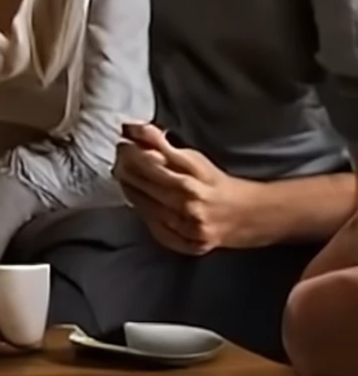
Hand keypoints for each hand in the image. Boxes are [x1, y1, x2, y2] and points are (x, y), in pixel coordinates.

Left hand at [114, 123, 261, 254]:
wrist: (256, 216)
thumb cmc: (222, 184)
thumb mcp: (197, 161)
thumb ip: (165, 147)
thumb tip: (137, 129)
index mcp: (192, 184)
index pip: (149, 166)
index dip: (132, 153)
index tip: (124, 143)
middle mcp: (189, 208)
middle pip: (144, 187)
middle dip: (126, 170)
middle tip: (119, 158)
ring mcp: (188, 230)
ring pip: (146, 209)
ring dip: (130, 190)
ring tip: (124, 177)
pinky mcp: (189, 246)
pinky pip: (156, 230)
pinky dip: (144, 214)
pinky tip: (138, 202)